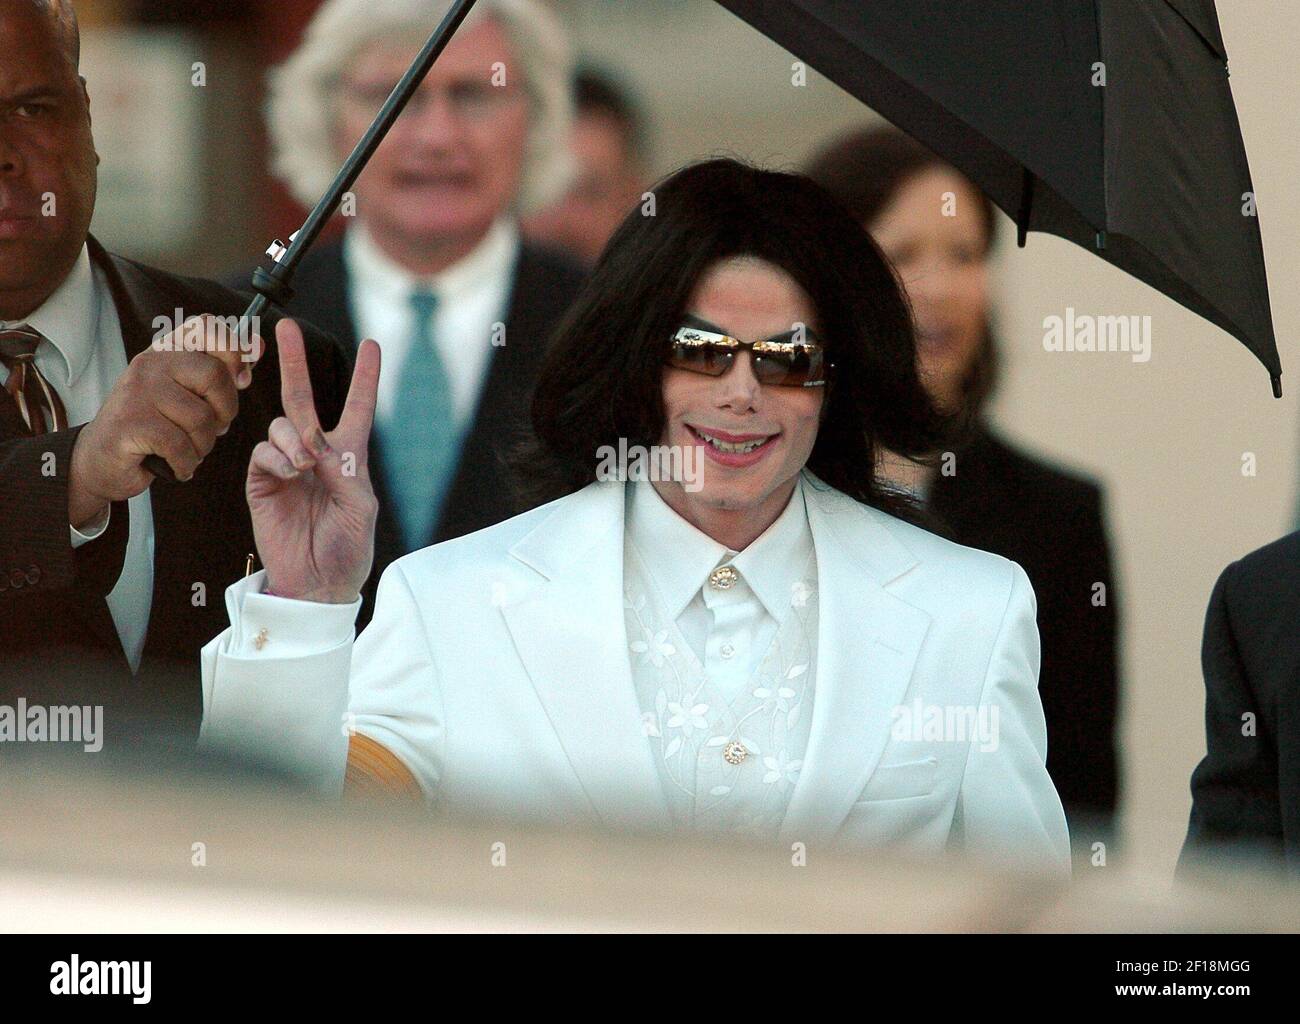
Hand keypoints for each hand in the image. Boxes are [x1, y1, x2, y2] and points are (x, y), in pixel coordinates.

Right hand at [69, 315, 258, 527]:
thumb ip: (224, 371)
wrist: (102, 460)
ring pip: (201, 418)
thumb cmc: (155, 426)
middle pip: (214, 376)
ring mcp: (138, 390)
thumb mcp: (191, 393)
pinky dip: (186, 463)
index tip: (240, 381)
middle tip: (213, 428)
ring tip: (188, 449)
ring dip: (203, 445)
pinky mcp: (130, 422)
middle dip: (225, 411)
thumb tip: (257, 344)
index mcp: (168, 350)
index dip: (234, 352)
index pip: (208, 327)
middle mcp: (150, 363)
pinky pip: (180, 446)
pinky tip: (176, 465)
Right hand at [246, 318, 380, 603]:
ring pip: (282, 425)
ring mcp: (286, 466)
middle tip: (284, 326)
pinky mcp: (262, 481)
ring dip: (293, 437)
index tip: (372, 344)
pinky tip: (288, 474)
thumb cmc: (348, 550)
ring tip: (304, 464)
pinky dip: (276, 457)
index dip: (365, 378)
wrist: (317, 583)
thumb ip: (345, 472)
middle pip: (303, 399)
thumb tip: (317, 445)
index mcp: (348, 458)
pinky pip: (263, 451)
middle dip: (294, 362)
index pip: (356, 409)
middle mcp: (315, 454)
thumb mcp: (361, 509)